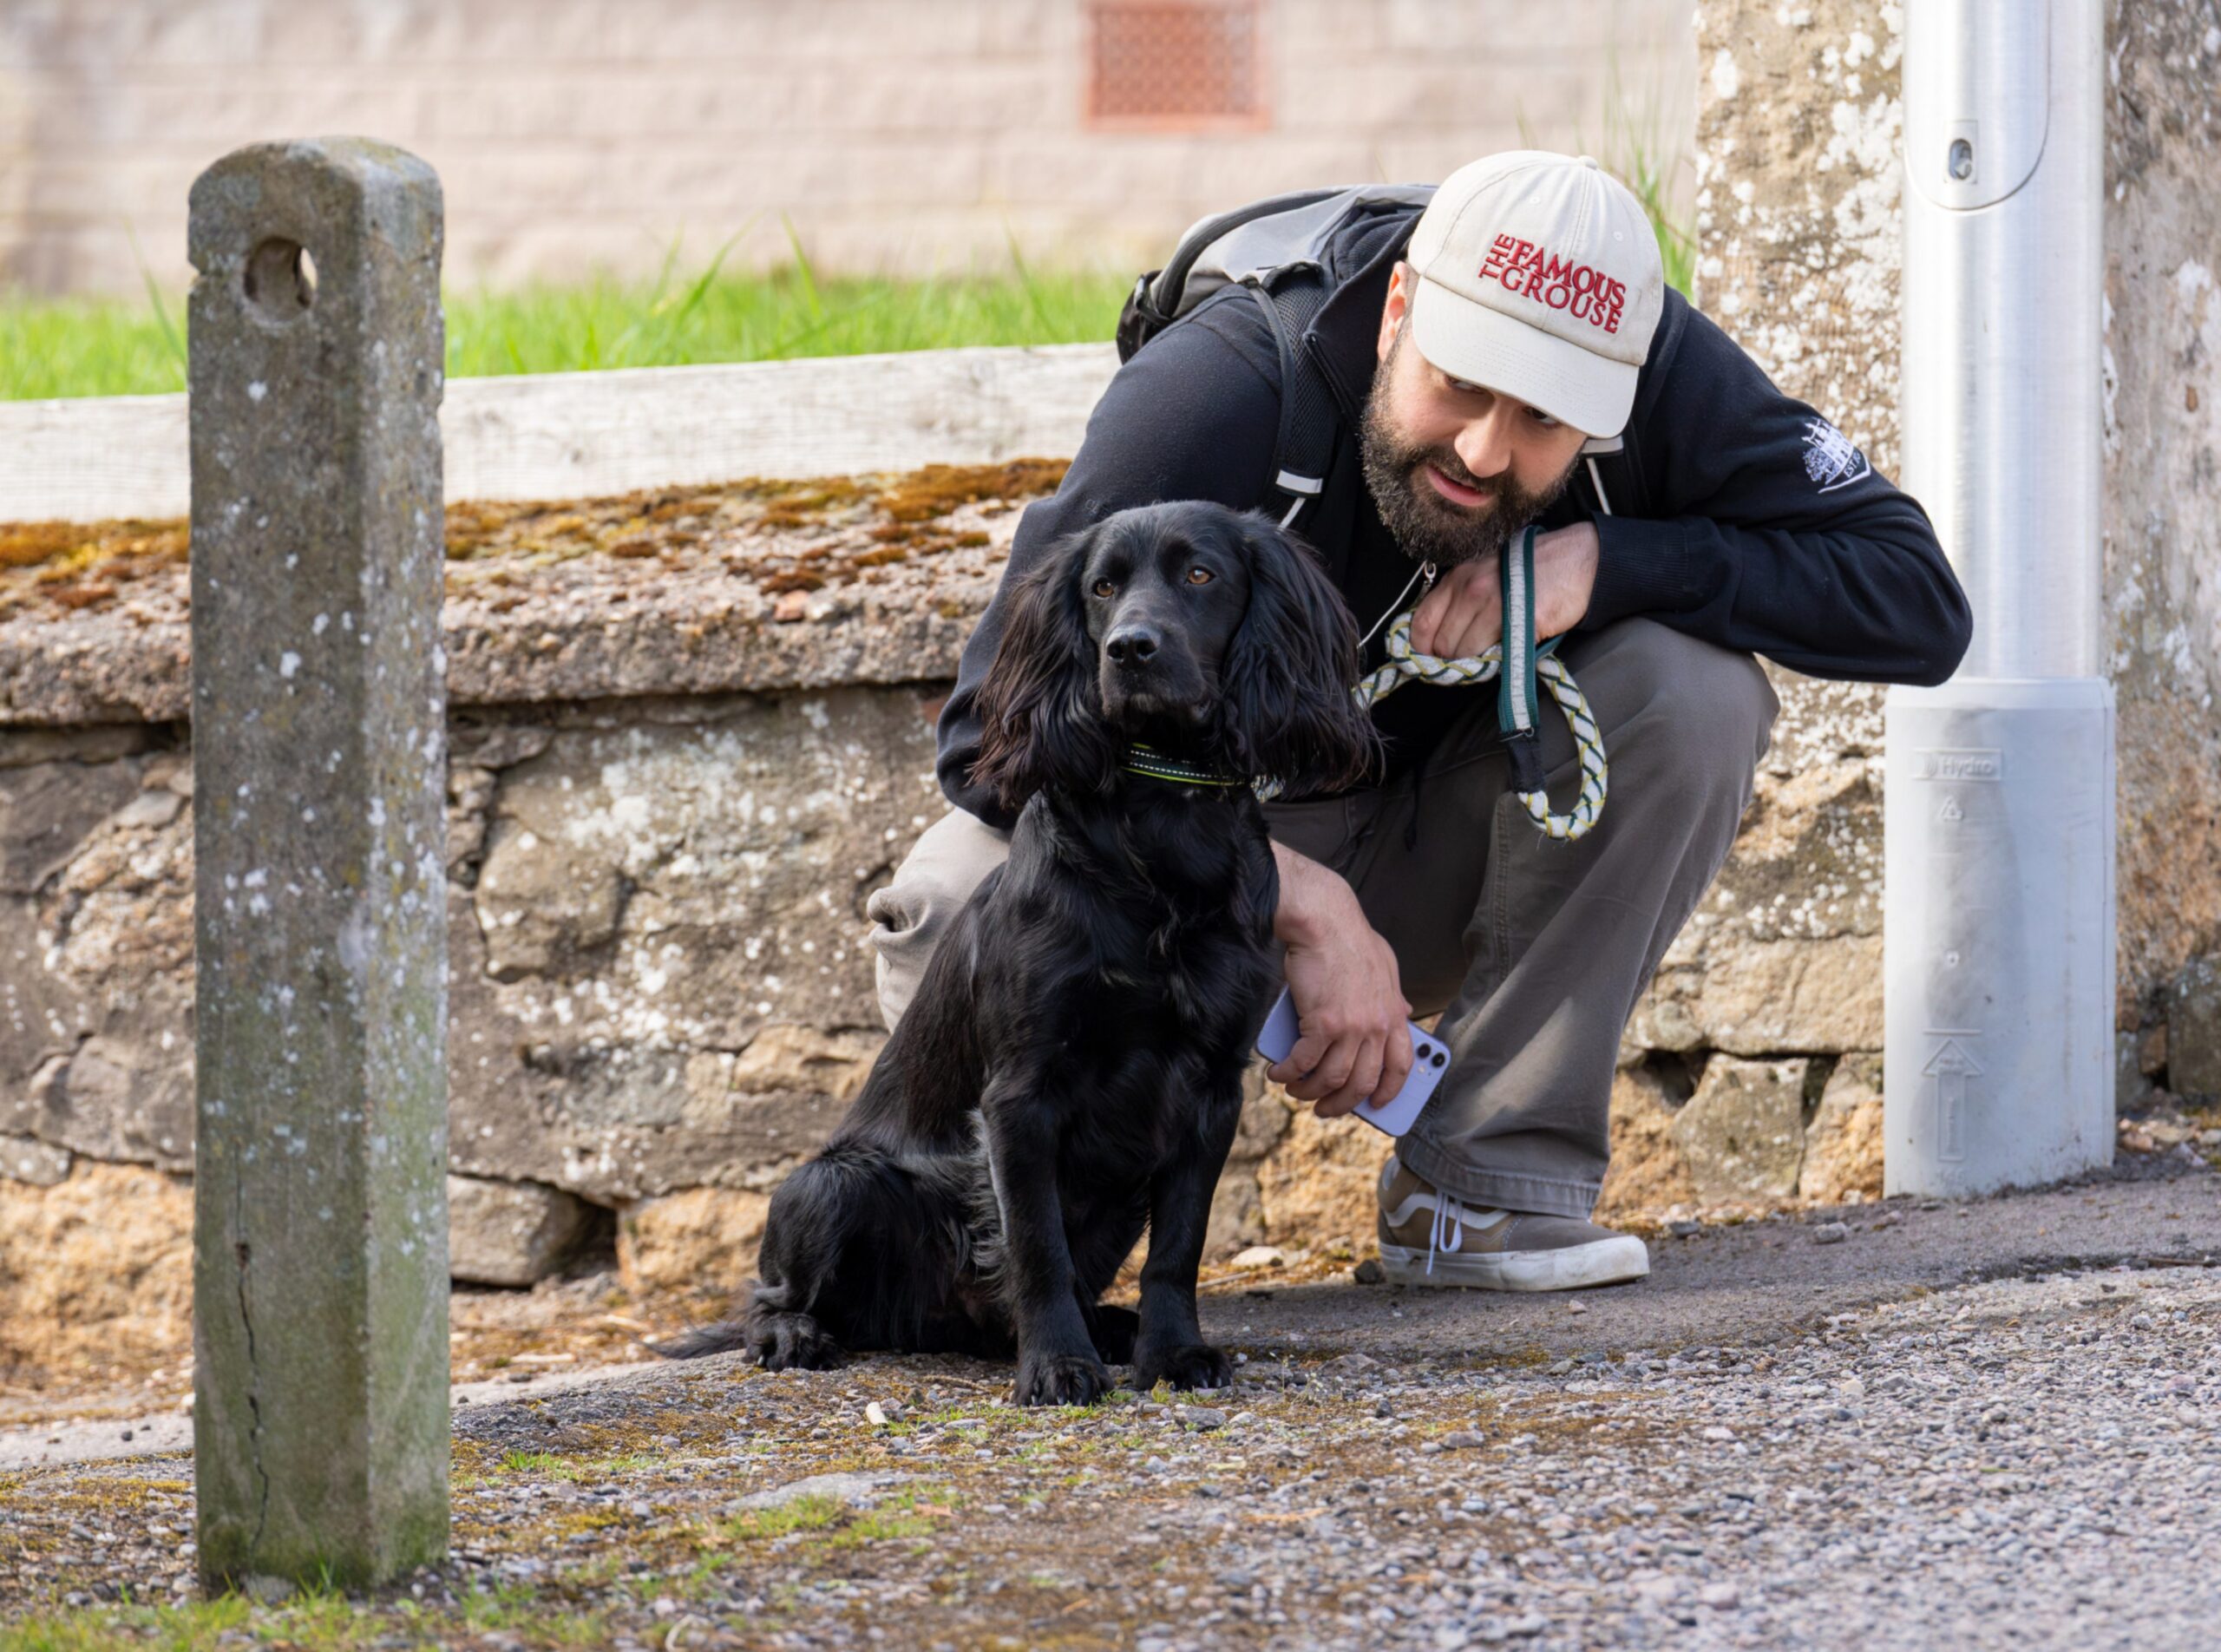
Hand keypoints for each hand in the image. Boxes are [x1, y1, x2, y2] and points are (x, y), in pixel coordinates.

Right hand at [1267, 842, 1413, 1118]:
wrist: (1323, 921)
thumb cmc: (1350, 938)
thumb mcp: (1385, 965)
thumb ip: (1394, 994)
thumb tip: (1405, 1011)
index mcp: (1393, 1014)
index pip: (1400, 1065)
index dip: (1389, 1090)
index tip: (1377, 1104)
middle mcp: (1376, 1026)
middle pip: (1363, 1082)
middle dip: (1341, 1102)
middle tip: (1324, 1108)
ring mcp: (1350, 1028)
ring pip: (1331, 1078)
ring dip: (1309, 1091)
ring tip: (1295, 1089)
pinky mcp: (1321, 1023)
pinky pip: (1304, 1062)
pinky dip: (1289, 1073)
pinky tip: (1278, 1074)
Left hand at [1406, 522, 1600, 657]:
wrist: (1579, 560)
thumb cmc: (1534, 568)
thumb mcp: (1487, 572)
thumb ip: (1461, 600)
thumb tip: (1440, 639)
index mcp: (1458, 577)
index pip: (1421, 622)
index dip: (1422, 647)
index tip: (1431, 658)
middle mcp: (1470, 589)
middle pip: (1441, 645)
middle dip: (1451, 659)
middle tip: (1468, 661)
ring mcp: (1493, 606)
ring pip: (1463, 655)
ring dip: (1473, 663)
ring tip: (1489, 655)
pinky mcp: (1518, 623)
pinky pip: (1493, 657)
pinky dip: (1495, 663)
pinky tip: (1507, 652)